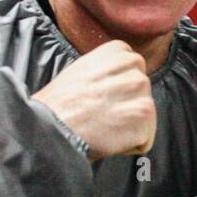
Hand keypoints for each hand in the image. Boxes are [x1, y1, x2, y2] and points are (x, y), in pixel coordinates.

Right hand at [32, 40, 155, 159]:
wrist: (50, 129)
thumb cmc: (59, 106)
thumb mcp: (81, 70)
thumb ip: (107, 68)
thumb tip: (122, 77)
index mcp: (117, 51)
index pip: (134, 68)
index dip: (118, 87)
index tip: (99, 96)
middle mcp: (132, 66)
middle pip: (143, 91)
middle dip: (128, 105)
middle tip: (100, 114)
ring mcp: (141, 90)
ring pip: (145, 113)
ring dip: (130, 126)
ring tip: (104, 127)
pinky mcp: (144, 114)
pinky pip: (146, 136)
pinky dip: (131, 145)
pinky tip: (109, 140)